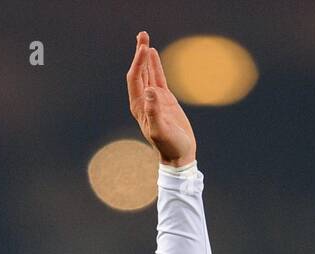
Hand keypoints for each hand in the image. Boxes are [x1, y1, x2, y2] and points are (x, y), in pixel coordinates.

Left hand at [127, 31, 195, 166]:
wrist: (179, 156)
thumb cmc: (170, 147)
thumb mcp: (161, 131)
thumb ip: (154, 112)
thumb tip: (150, 91)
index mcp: (139, 106)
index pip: (135, 78)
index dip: (138, 63)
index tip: (144, 48)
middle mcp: (144, 100)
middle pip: (138, 72)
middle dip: (139, 53)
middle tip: (142, 35)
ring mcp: (154, 99)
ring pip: (147, 73)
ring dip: (145, 56)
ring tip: (144, 39)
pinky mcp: (165, 100)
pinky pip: (158, 78)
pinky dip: (155, 65)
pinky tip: (153, 54)